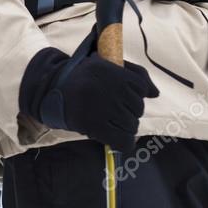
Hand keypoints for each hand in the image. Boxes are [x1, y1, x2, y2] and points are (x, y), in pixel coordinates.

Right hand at [19, 41, 158, 153]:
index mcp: (110, 69)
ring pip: (131, 124)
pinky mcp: (94, 126)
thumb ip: (134, 74)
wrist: (52, 91)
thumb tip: (155, 93)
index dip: (137, 93)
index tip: (126, 95)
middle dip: (130, 110)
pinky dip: (124, 142)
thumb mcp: (106, 64)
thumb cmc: (83, 76)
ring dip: (126, 126)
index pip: (140, 86)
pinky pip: (122, 140)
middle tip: (116, 110)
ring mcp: (101, 107)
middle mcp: (107, 86)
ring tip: (113, 122)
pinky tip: (117, 138)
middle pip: (137, 106)